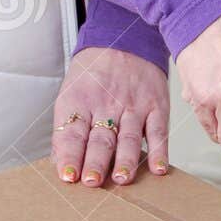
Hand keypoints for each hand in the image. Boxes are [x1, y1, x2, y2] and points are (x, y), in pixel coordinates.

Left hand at [51, 47, 170, 186]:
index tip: (68, 177)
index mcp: (80, 102)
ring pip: (129, 137)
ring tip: (121, 179)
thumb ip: (66, 131)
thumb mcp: (70, 94)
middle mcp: (106, 104)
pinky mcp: (156, 106)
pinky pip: (158, 131)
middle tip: (93, 182)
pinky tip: (158, 168)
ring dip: (125, 160)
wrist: (124, 38)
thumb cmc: (93, 74)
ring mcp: (133, 106)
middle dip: (96, 162)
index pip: (72, 132)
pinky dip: (159, 151)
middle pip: (100, 138)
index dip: (69, 155)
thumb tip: (61, 165)